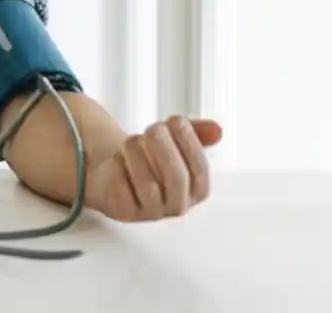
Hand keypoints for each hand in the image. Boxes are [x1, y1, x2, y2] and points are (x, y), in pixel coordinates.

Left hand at [86, 115, 222, 221]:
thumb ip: (197, 132)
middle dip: (164, 147)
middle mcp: (177, 205)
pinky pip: (120, 188)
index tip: (176, 120)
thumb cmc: (150, 155)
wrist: (115, 171)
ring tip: (131, 140)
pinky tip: (116, 157)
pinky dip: (117, 166)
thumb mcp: (174, 140)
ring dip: (137, 154)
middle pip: (176, 178)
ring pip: (147, 184)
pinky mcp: (123, 211)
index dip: (189, 142)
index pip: (200, 169)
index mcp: (197, 190)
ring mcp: (150, 212)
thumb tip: (217, 129)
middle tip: (152, 127)